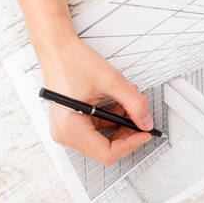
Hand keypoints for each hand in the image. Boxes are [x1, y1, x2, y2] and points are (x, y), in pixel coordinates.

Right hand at [37, 34, 153, 165]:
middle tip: (141, 118)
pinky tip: (119, 104)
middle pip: (105, 149)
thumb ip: (134, 103)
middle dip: (126, 133)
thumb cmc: (73, 62)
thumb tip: (146, 122)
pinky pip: (96, 130)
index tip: (145, 133)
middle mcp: (65, 133)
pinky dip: (111, 119)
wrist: (57, 49)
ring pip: (102, 140)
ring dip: (120, 125)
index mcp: (70, 127)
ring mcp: (66, 129)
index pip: (106, 153)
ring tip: (129, 105)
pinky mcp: (71, 122)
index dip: (130, 144)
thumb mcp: (112, 81)